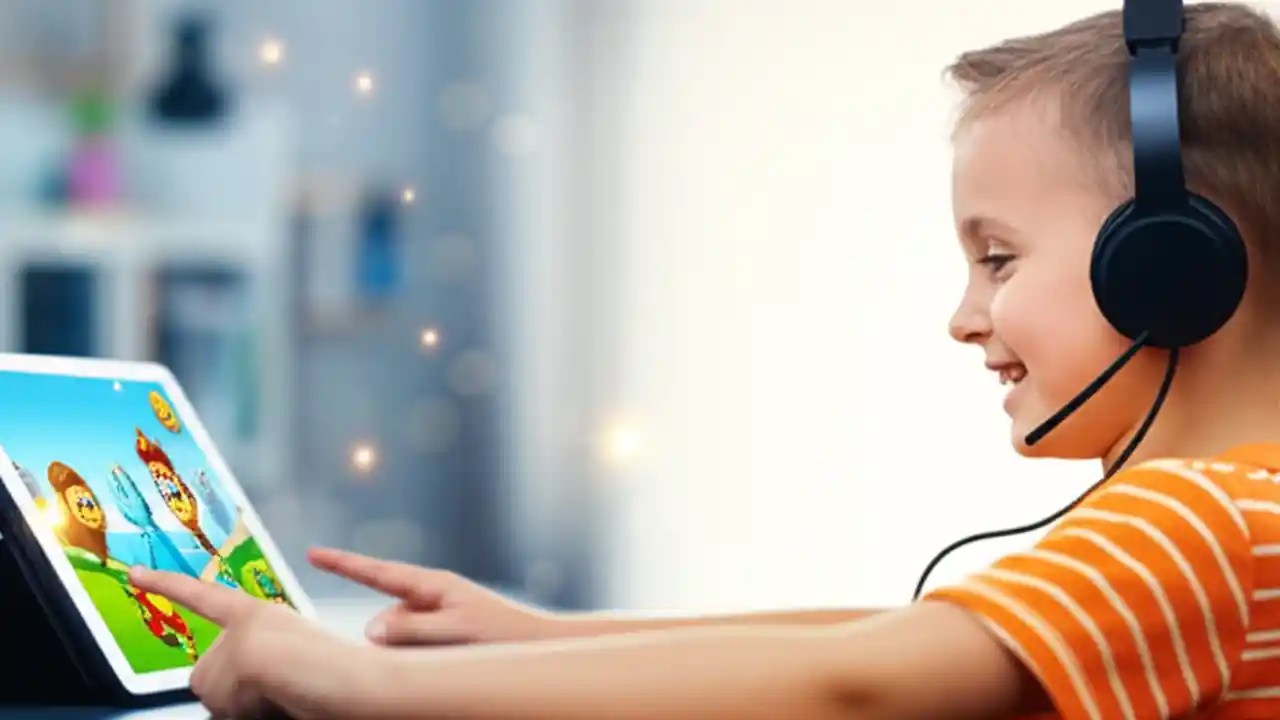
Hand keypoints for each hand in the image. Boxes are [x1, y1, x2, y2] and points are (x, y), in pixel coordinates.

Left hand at [128, 565, 380, 719]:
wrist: (341, 677)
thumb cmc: (332, 670)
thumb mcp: (289, 656)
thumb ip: (255, 658)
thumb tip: (221, 686)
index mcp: (254, 614)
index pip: (203, 596)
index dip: (168, 584)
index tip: (135, 574)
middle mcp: (237, 626)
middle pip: (209, 677)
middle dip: (233, 695)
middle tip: (278, 691)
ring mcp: (230, 647)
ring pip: (217, 700)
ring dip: (245, 709)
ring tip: (287, 697)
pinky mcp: (225, 670)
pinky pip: (224, 709)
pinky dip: (248, 713)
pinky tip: (280, 704)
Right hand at [308, 546, 559, 645]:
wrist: (537, 645)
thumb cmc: (501, 634)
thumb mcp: (454, 630)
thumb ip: (410, 629)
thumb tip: (368, 629)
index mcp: (431, 585)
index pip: (377, 571)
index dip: (342, 563)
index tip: (311, 552)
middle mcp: (428, 598)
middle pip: (386, 616)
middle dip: (386, 638)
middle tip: (425, 650)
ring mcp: (433, 616)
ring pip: (397, 639)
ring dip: (406, 654)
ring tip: (450, 657)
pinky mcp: (439, 636)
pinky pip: (411, 650)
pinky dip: (417, 660)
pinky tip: (442, 665)